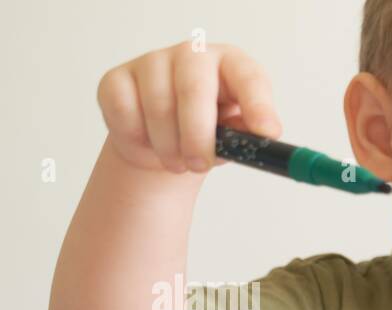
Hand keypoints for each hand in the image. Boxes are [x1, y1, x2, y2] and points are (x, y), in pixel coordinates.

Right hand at [97, 41, 281, 173]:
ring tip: (178, 162)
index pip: (249, 78)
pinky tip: (149, 143)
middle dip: (197, 136)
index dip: (258, 105)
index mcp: (231, 65)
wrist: (163, 145)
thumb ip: (249, 137)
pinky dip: (137, 139)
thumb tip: (262, 138)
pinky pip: (124, 112)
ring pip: (157, 107)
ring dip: (168, 147)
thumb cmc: (207, 135)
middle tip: (199, 165)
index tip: (267, 133)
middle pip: (193, 90)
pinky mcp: (117, 78)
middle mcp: (193, 56)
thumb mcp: (236, 138)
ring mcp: (152, 61)